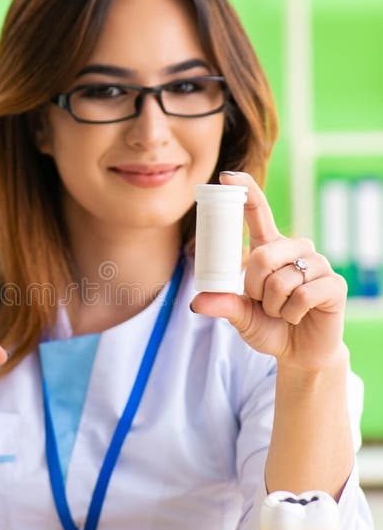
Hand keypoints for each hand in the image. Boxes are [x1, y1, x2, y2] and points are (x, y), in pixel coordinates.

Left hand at [190, 172, 347, 371]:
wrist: (299, 352)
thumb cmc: (269, 326)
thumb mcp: (240, 316)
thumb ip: (223, 305)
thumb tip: (196, 302)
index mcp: (270, 248)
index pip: (259, 211)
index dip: (246, 190)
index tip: (227, 176)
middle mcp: (295, 249)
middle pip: (263, 256)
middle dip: (255, 288)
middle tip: (262, 303)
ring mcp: (317, 264)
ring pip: (282, 280)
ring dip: (274, 305)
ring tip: (282, 311)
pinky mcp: (333, 284)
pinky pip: (302, 295)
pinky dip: (291, 313)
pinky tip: (298, 316)